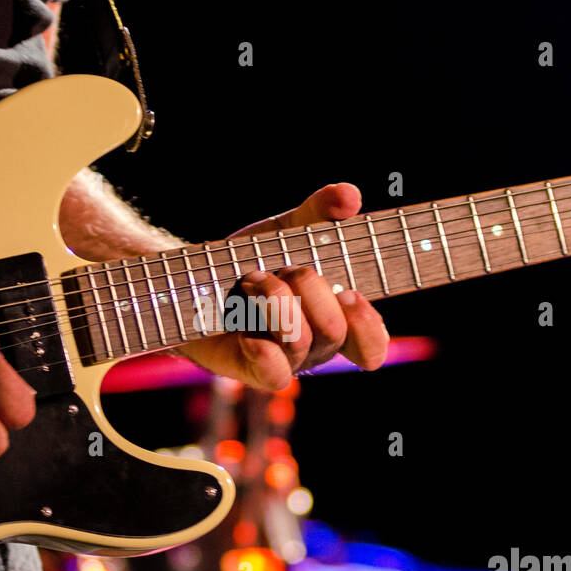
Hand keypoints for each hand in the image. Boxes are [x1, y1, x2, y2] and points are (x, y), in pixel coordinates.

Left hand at [179, 183, 388, 388]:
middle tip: (284, 267)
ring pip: (300, 343)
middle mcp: (316, 345)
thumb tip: (351, 195)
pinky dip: (264, 352)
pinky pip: (273, 374)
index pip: (371, 343)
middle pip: (333, 332)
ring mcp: (285, 359)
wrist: (199, 277)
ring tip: (252, 280)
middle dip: (308, 288)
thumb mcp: (291, 228)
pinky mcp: (252, 369)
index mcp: (337, 317)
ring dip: (275, 300)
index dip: (366, 325)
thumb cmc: (257, 257)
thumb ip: (322, 210)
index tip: (349, 294)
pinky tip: (247, 332)